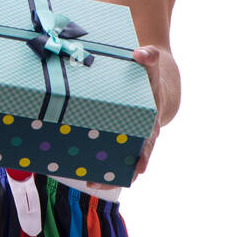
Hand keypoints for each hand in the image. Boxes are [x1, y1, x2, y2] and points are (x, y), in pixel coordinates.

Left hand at [87, 44, 178, 189]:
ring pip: (121, 161)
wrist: (154, 82)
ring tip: (89, 182)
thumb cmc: (150, 74)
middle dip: (118, 173)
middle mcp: (142, 134)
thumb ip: (149, 57)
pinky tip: (82, 168)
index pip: (149, 141)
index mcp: (151, 119)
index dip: (144, 155)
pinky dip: (100, 162)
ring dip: (107, 175)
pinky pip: (110, 153)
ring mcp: (130, 137)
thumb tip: (141, 53)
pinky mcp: (118, 136)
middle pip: (133, 159)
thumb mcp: (152, 63)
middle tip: (98, 183)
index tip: (138, 167)